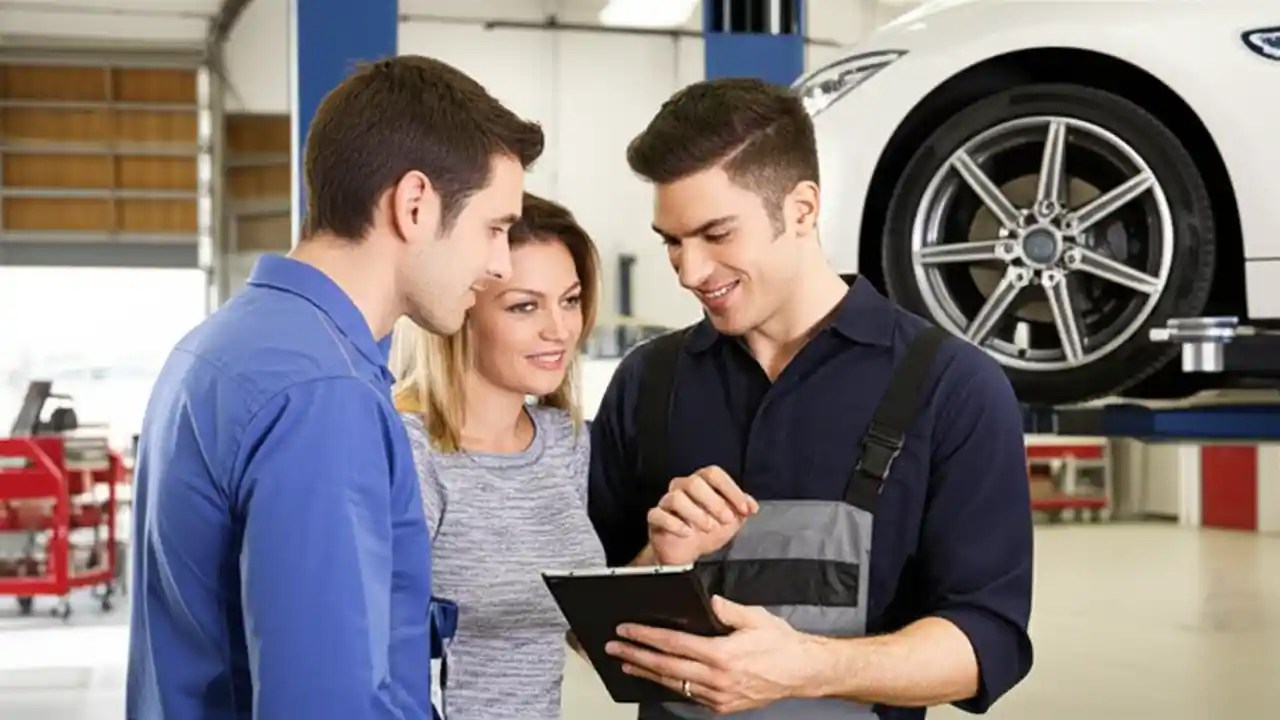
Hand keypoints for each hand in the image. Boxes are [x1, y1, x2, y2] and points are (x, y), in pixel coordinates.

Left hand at [605, 595, 823, 713]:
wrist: (803, 672)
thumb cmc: (780, 643)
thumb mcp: (754, 617)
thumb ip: (726, 609)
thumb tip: (705, 601)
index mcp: (722, 655)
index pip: (673, 644)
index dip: (646, 637)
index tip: (626, 631)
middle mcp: (716, 679)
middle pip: (666, 667)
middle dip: (636, 657)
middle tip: (614, 649)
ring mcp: (718, 696)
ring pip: (673, 685)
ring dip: (647, 674)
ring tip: (626, 664)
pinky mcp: (721, 706)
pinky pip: (688, 696)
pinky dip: (670, 685)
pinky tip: (657, 677)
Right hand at [647, 466, 758, 564]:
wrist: (686, 551)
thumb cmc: (707, 531)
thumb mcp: (731, 520)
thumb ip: (741, 509)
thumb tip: (752, 505)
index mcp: (701, 482)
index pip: (714, 474)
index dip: (731, 490)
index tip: (744, 508)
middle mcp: (682, 487)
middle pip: (694, 483)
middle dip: (714, 502)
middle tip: (726, 519)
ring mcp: (667, 502)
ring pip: (676, 498)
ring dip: (696, 514)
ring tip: (708, 528)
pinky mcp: (655, 517)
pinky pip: (658, 514)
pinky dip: (674, 524)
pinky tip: (687, 533)